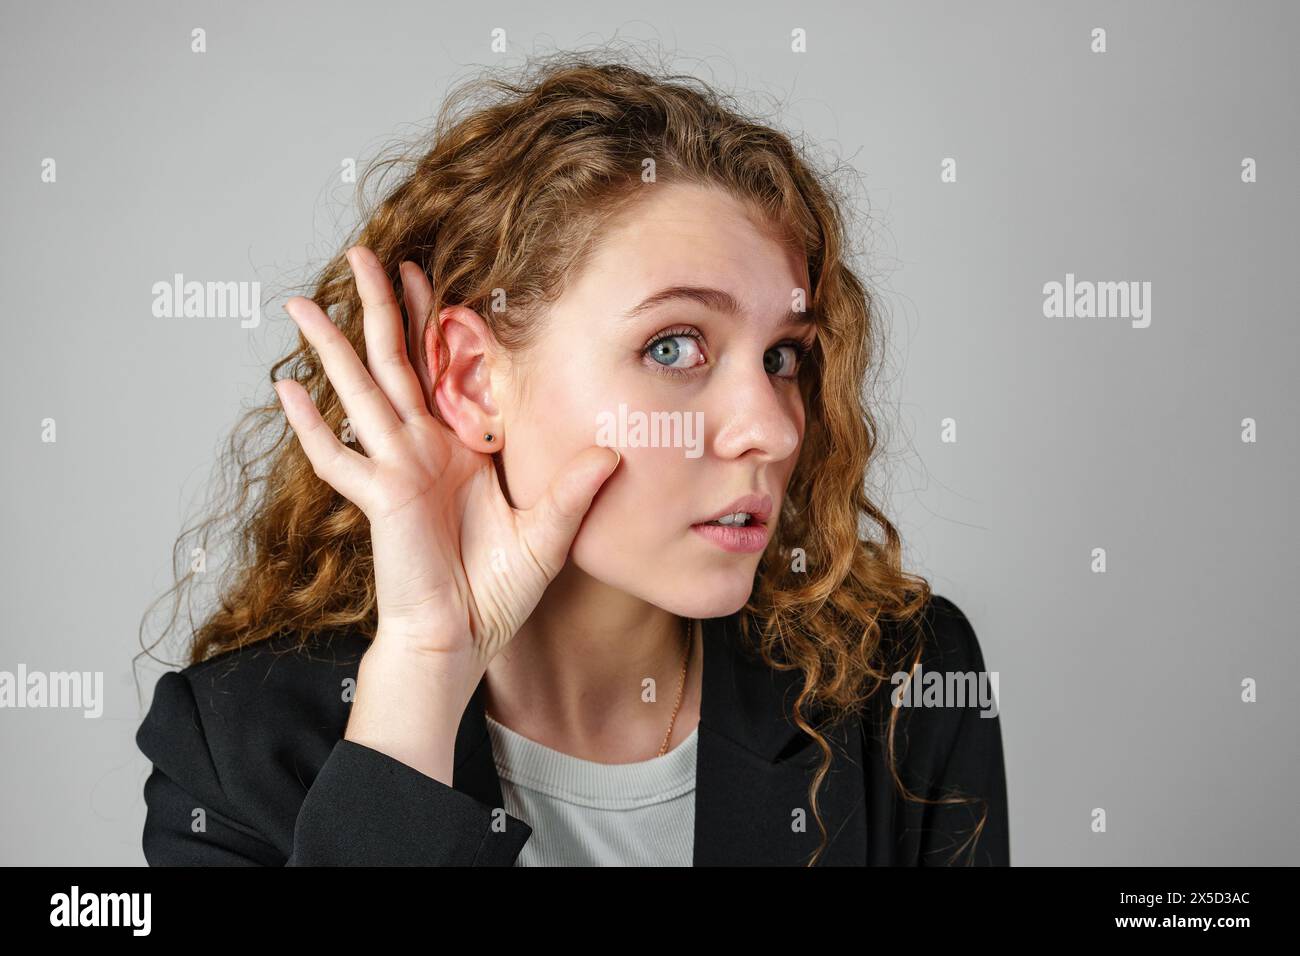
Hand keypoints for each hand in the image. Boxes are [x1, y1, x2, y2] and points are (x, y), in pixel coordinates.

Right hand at [273, 245, 619, 676]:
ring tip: (302, 305)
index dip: (431, 320)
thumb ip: (575, 490)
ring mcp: (395, 469)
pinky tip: (286, 391)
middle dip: (379, 307)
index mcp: (458, 448)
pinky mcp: (378, 498)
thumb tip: (614, 452)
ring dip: (332, 349)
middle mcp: (421, 449)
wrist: (460, 639)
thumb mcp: (548, 532)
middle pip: (395, 362)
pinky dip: (312, 427)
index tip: (425, 272)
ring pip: (360, 393)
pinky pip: (338, 457)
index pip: (441, 368)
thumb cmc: (495, 591)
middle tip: (363, 253)